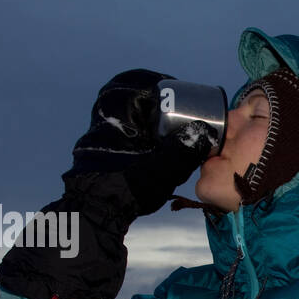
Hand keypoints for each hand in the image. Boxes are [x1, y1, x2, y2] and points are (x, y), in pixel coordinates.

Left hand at [0, 69, 214, 298]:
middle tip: (177, 113)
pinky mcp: (99, 160)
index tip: (175, 90)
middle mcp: (103, 124)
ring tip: (171, 135)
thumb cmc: (125, 189)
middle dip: (155, 104)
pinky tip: (156, 155)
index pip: (133, 83)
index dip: (155, 81)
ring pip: (125, 121)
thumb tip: (204, 133)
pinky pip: (122, 138)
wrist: (93, 217)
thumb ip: (184, 149)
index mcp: (116, 117)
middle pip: (130, 101)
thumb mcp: (161, 169)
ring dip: (147, 123)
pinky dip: (140, 140)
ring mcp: (98, 142)